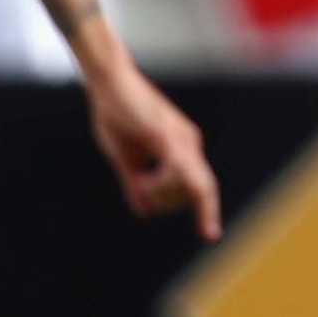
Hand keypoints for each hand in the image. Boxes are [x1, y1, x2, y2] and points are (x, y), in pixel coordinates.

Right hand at [87, 63, 223, 239]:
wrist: (107, 81)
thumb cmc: (113, 114)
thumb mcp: (124, 157)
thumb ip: (135, 184)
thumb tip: (144, 210)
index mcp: (182, 147)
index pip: (201, 186)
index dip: (207, 211)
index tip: (210, 235)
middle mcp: (189, 142)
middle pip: (200, 190)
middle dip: (177, 205)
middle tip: (145, 200)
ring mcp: (181, 137)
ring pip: (190, 185)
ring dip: (161, 195)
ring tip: (136, 183)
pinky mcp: (166, 135)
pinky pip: (176, 171)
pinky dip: (159, 184)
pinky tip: (141, 181)